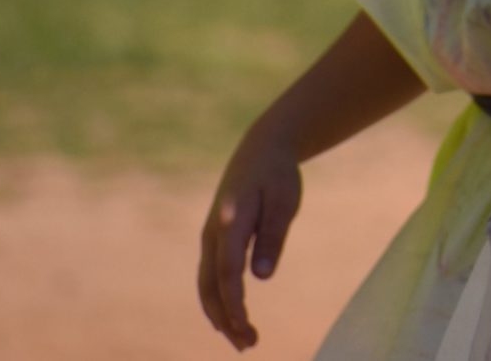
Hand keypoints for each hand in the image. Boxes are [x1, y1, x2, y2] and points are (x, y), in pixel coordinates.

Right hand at [198, 123, 304, 350]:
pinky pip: (210, 278)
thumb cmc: (277, 176)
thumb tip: (262, 275)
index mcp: (230, 222)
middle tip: (248, 345)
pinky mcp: (214, 241)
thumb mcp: (284, 201)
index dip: (234, 301)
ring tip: (243, 341)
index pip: (227, 271)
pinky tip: (230, 320)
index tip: (245, 326)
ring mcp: (210, 238)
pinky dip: (217, 301)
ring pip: (206, 285)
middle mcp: (213, 233)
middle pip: (211, 285)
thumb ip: (272, 235)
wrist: (261, 150)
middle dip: (226, 318)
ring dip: (221, 315)